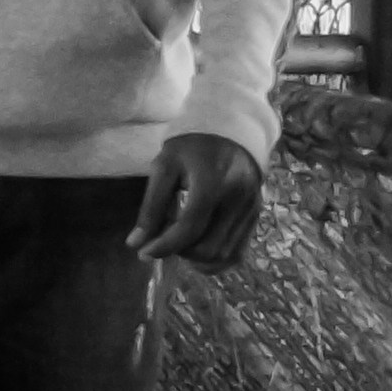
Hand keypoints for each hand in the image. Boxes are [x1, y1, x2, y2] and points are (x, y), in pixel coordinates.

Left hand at [131, 130, 266, 269]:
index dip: (164, 246)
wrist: (230, 131)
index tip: (143, 252)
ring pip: (224, 255)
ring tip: (180, 243)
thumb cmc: (191, 147)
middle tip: (163, 241)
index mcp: (213, 183)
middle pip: (208, 248)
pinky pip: (238, 252)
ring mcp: (251, 210)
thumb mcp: (164, 167)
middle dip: (180, 252)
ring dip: (197, 259)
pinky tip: (197, 250)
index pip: (189, 228)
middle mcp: (238, 200)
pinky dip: (215, 259)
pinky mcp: (256, 216)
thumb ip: (151, 206)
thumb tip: (135, 244)